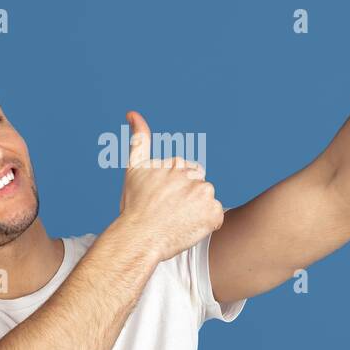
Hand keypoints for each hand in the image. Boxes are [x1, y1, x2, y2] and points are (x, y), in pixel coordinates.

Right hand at [117, 110, 223, 262]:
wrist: (138, 237)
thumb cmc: (134, 206)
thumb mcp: (134, 169)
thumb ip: (139, 140)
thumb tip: (133, 112)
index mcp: (176, 164)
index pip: (186, 173)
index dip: (174, 189)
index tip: (162, 200)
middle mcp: (191, 175)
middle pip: (198, 185)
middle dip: (187, 197)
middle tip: (169, 212)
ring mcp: (203, 194)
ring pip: (206, 200)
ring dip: (197, 210)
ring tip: (176, 221)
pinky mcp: (213, 213)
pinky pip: (215, 217)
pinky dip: (206, 224)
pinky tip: (187, 228)